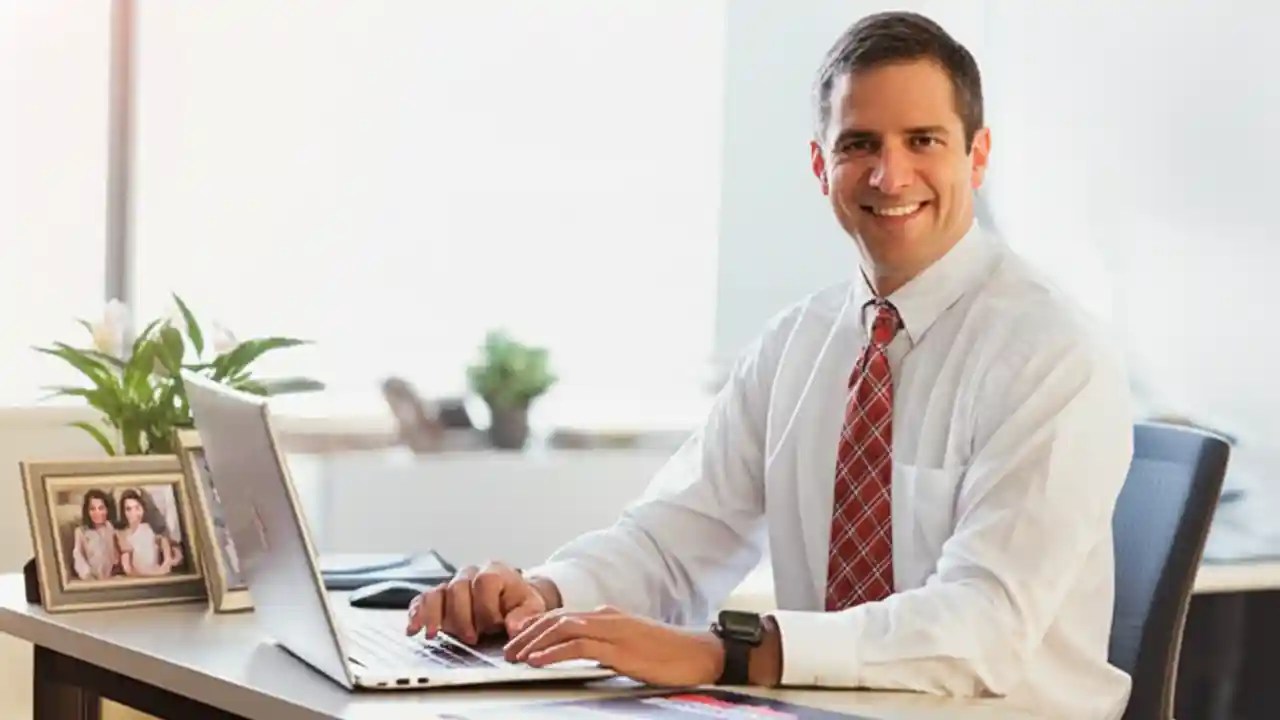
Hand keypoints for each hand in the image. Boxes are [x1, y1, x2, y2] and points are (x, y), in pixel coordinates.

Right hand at [405, 562, 548, 644]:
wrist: (511, 601)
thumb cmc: (520, 604)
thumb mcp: (531, 608)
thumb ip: (525, 616)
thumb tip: (515, 628)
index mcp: (494, 571)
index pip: (484, 583)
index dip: (487, 607)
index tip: (494, 626)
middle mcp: (470, 573)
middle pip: (458, 589)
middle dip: (463, 617)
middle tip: (472, 638)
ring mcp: (453, 584)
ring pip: (438, 594)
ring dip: (435, 616)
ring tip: (432, 634)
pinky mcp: (440, 597)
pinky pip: (423, 599)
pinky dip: (417, 613)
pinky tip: (413, 629)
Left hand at [503, 605, 723, 686]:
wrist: (699, 654)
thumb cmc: (668, 655)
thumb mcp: (628, 648)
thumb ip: (604, 647)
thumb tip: (581, 655)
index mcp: (607, 616)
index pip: (562, 617)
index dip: (536, 627)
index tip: (518, 641)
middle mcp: (606, 617)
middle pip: (556, 619)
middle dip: (528, 634)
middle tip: (508, 651)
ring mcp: (613, 630)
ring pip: (562, 628)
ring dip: (534, 642)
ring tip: (516, 656)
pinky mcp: (620, 648)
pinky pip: (579, 646)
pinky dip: (554, 651)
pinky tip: (539, 660)